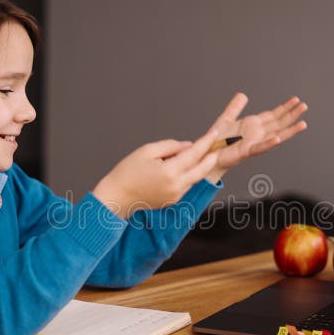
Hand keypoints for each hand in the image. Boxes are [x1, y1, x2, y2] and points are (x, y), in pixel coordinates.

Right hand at [93, 128, 219, 217]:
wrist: (116, 197)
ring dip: (198, 166)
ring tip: (196, 154)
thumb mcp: (147, 151)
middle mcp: (176, 186)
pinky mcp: (172, 201)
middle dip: (211, 157)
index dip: (206, 142)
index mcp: (170, 172)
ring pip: (194, 178)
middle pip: (202, 170)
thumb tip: (187, 146)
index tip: (214, 133)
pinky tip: (182, 167)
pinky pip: (186, 185)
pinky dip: (188, 175)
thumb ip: (170, 146)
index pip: (194, 154)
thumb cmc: (127, 173)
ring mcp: (175, 196)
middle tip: (217, 146)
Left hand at [205, 93, 307, 182]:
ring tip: (302, 124)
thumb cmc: (217, 140)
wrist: (208, 155)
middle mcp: (257, 134)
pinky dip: (269, 143)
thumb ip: (235, 107)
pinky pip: (259, 147)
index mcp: (254, 125)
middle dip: (292, 115)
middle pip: (279, 123)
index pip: (274, 114)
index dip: (285, 107)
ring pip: (275, 135)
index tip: (296, 100)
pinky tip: (278, 138)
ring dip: (289, 130)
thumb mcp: (227, 119)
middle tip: (304, 106)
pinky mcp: (246, 152)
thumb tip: (243, 95)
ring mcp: (254, 143)